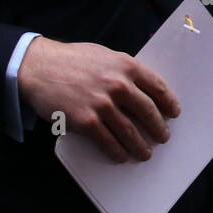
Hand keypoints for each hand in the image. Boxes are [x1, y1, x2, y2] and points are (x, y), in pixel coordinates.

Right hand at [17, 37, 179, 163]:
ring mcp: (102, 104)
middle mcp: (118, 85)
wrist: (39, 67)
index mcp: (126, 66)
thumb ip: (123, 70)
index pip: (157, 87)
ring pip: (130, 132)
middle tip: (163, 137)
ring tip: (145, 153)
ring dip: (140, 146)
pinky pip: (107, 142)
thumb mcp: (104, 56)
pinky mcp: (86, 121)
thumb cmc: (72, 60)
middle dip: (158, 128)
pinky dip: (117, 152)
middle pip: (147, 112)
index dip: (168, 103)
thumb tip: (142, 89)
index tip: (173, 113)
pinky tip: (121, 156)